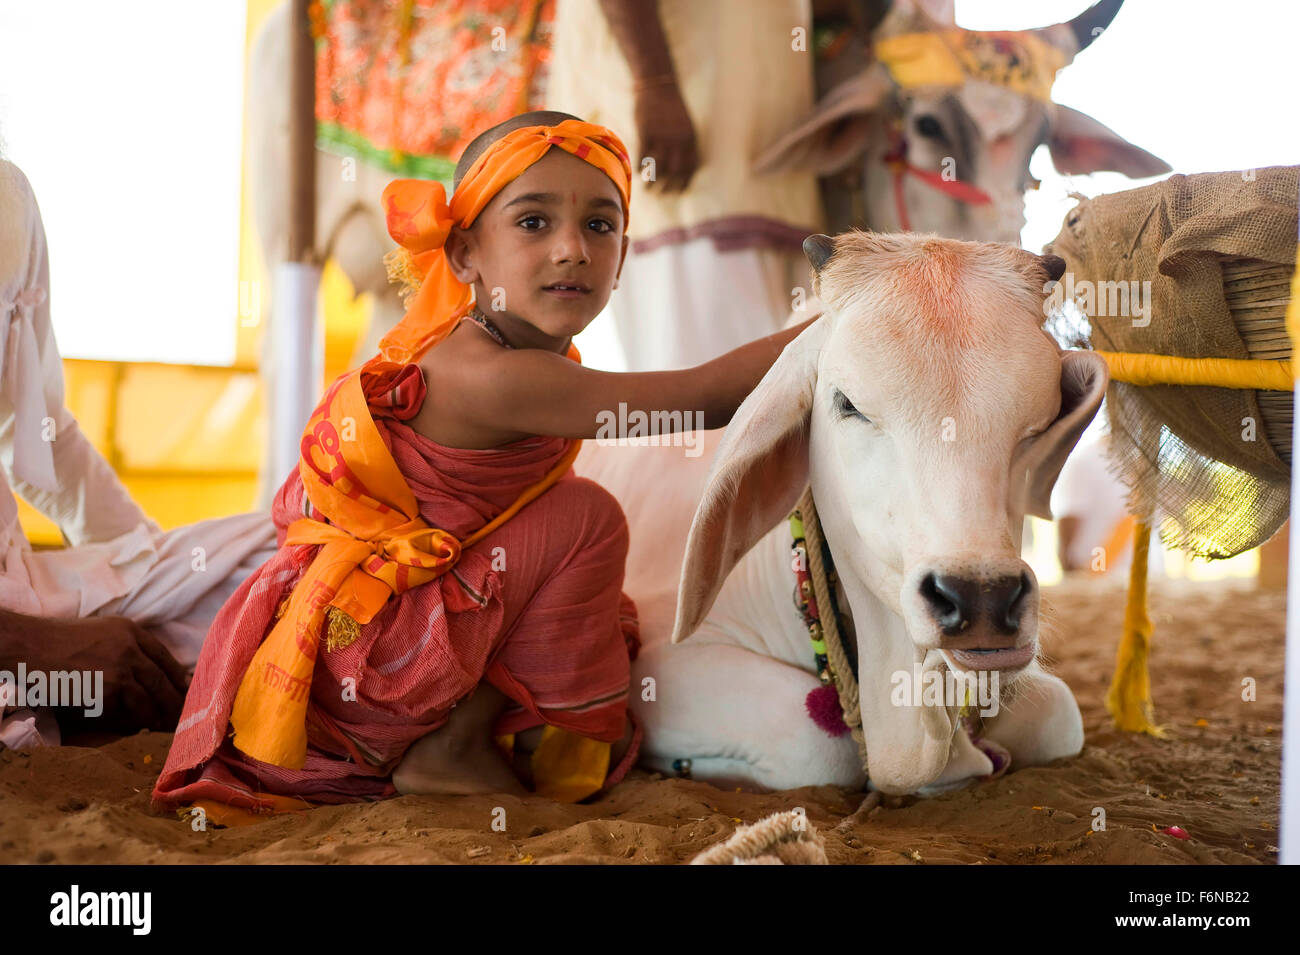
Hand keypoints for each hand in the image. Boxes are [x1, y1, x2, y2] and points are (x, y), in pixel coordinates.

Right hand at [0, 610, 189, 733]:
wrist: (27, 646)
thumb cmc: (56, 643)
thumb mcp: (100, 632)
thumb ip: (126, 647)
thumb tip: (150, 673)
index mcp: (131, 631)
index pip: (166, 659)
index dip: (178, 680)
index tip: (185, 693)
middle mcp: (132, 648)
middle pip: (165, 683)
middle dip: (175, 705)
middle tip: (182, 720)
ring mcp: (122, 670)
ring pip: (150, 702)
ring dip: (155, 718)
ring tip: (161, 729)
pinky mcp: (109, 691)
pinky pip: (126, 713)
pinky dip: (130, 723)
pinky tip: (134, 729)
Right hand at [634, 82, 698, 193]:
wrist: (657, 85)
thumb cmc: (671, 106)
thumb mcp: (685, 125)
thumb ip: (684, 145)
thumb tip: (679, 167)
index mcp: (690, 138)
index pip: (690, 168)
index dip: (684, 183)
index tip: (678, 192)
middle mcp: (678, 139)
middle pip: (674, 172)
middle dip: (668, 187)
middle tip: (660, 194)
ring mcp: (661, 136)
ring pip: (657, 168)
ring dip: (651, 182)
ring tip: (647, 189)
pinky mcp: (646, 132)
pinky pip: (642, 157)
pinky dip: (640, 168)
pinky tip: (638, 173)